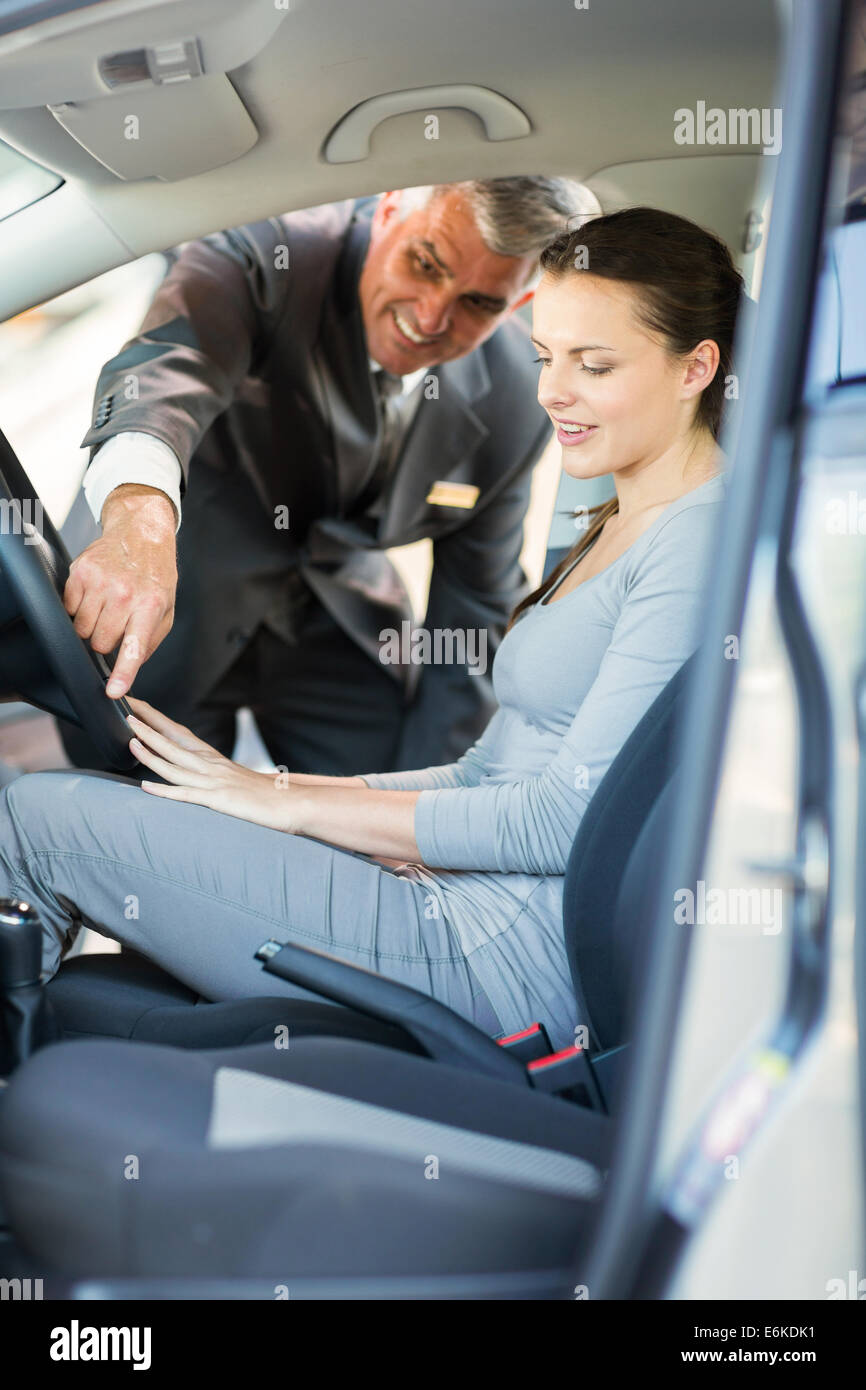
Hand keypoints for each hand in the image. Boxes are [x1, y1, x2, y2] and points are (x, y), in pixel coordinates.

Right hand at [63, 485, 176, 697]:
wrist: (141, 534)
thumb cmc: (155, 577)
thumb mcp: (166, 610)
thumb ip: (149, 642)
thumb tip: (130, 669)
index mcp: (150, 606)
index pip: (134, 647)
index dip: (123, 673)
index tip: (114, 691)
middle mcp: (125, 594)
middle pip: (99, 643)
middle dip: (106, 641)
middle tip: (118, 623)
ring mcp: (100, 582)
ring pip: (81, 629)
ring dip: (90, 626)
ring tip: (107, 607)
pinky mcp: (80, 572)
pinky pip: (68, 609)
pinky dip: (78, 609)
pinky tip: (94, 596)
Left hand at [127, 698, 301, 830]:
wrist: (290, 803)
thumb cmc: (262, 792)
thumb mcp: (233, 775)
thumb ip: (211, 769)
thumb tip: (192, 765)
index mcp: (212, 757)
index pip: (179, 731)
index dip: (156, 718)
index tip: (137, 705)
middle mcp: (210, 764)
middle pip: (173, 742)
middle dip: (148, 727)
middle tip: (126, 711)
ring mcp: (213, 781)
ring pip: (175, 764)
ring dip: (151, 752)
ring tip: (131, 739)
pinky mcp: (218, 800)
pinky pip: (186, 794)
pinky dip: (164, 791)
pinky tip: (146, 787)